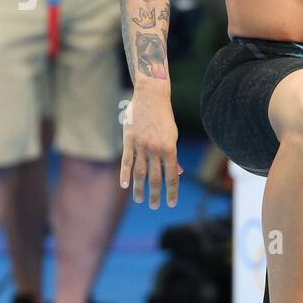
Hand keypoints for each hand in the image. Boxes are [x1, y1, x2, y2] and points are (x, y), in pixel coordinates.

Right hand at [120, 89, 182, 208]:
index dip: (172, 191)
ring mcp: (141, 145)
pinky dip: (124, 174)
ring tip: (140, 200)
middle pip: (155, 178)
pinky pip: (126, 161)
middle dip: (156, 195)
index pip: (172, 175)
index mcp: (170, 148)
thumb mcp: (173, 135)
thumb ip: (173, 155)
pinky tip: (124, 185)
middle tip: (154, 207)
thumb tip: (179, 172)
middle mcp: (155, 149)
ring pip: (140, 172)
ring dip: (139, 189)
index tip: (172, 203)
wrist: (151, 96)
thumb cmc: (164, 117)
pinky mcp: (128, 140)